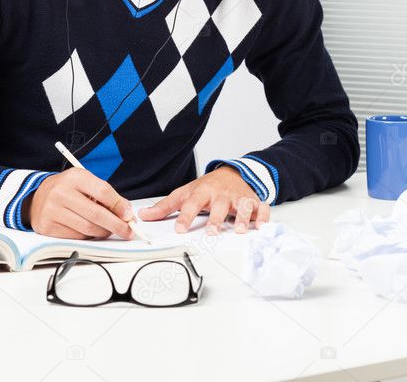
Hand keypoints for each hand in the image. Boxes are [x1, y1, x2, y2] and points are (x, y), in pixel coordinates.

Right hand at [24, 168, 134, 239]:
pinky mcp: (48, 227)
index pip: (102, 191)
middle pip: (96, 214)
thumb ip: (105, 195)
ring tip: (109, 230)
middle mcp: (61, 192)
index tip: (129, 215)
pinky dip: (89, 237)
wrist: (38, 197)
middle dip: (116, 225)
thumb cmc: (68, 189)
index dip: (118, 205)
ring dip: (103, 232)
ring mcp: (52, 211)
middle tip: (128, 231)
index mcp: (74, 177)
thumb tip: (126, 212)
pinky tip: (91, 231)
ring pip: (87, 229)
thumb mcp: (85, 183)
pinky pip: (76, 237)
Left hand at [138, 165, 271, 234]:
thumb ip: (165, 207)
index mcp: (203, 192)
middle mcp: (221, 194)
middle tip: (212, 232)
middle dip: (216, 218)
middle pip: (219, 205)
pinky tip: (261, 226)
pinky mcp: (253, 201)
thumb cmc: (206, 187)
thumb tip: (143, 216)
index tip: (179, 229)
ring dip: (242, 217)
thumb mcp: (185, 193)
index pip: (192, 203)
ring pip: (242, 205)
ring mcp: (238, 197)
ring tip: (240, 230)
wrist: (231, 173)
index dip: (185, 216)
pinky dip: (263, 216)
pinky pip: (262, 208)